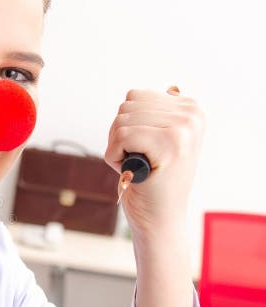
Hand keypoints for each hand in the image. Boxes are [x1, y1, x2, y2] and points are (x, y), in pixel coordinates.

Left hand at [105, 87, 204, 241]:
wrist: (159, 218)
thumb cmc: (152, 179)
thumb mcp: (158, 138)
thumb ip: (160, 112)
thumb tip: (171, 88)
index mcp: (191, 108)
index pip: (134, 96)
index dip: (127, 125)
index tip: (144, 148)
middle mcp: (192, 114)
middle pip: (126, 107)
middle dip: (119, 137)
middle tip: (138, 161)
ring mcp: (184, 129)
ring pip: (121, 121)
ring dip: (117, 148)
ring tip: (138, 166)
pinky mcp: (171, 144)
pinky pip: (121, 136)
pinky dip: (114, 157)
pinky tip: (132, 172)